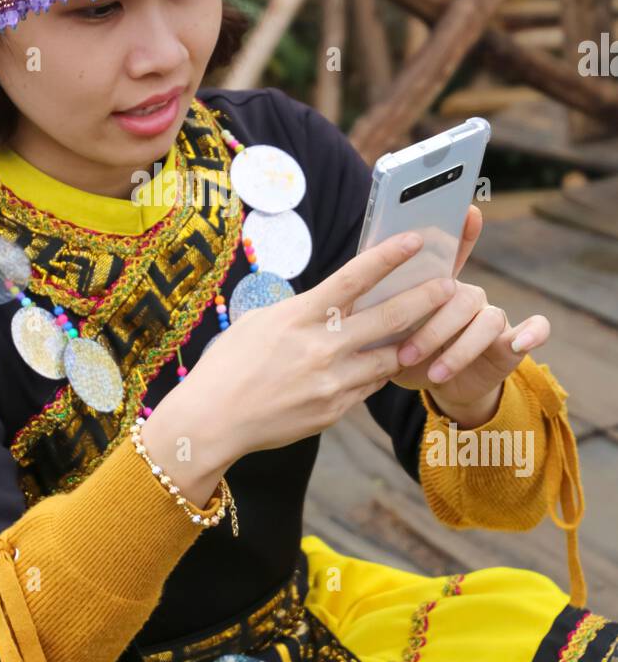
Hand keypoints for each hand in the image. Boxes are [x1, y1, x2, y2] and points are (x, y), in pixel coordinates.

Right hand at [169, 229, 459, 465]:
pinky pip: (369, 387)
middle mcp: (321, 347)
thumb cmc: (229, 365)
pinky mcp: (334, 411)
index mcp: (300, 317)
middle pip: (388, 318)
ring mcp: (332, 382)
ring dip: (409, 342)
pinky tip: (382, 364)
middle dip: (424, 299)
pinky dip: (378, 373)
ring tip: (427, 328)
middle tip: (449, 286)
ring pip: (389, 358)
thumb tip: (328, 304)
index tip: (415, 240)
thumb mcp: (260, 323)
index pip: (353, 279)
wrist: (213, 421)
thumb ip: (300, 311)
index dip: (388, 257)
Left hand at [388, 204, 550, 423]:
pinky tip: (521, 343)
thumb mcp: (384, 332)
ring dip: (460, 348)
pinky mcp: (511, 342)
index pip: (450, 248)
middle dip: (433, 327)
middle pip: (460, 295)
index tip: (466, 210)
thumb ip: (378, 306)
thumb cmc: (401, 350)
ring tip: (434, 372)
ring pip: (487, 318)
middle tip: (407, 353)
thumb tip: (351, 284)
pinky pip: (533, 329)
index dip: (461, 229)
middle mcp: (467, 293)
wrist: (432, 384)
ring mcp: (491, 316)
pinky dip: (532, 332)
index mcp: (435, 284)